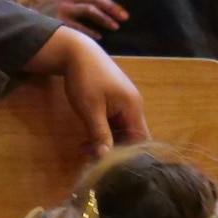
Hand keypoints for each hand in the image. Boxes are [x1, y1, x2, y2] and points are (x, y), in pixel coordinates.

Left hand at [26, 28, 148, 154]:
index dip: (128, 155)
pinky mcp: (116, 102)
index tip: (108, 164)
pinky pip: (114, 123)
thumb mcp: (90, 110)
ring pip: (121, 131)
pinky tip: (88, 137)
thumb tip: (106, 158)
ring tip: (84, 148)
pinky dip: (103, 132)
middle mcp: (134, 107)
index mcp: (133, 108)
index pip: (141, 140)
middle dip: (113, 150)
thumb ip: (100, 134)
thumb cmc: (85, 79)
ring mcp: (126, 104)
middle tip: (89, 156)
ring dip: (105, 141)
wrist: (77, 52)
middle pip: (131, 137)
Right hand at [36, 0, 129, 32]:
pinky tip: (99, 37)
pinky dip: (90, 32)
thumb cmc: (56, 6)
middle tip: (125, 16)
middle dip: (112, 6)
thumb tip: (111, 3)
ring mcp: (64, 6)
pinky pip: (79, 26)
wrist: (30, 17)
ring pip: (90, 10)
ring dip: (105, 19)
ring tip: (116, 26)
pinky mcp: (59, 20)